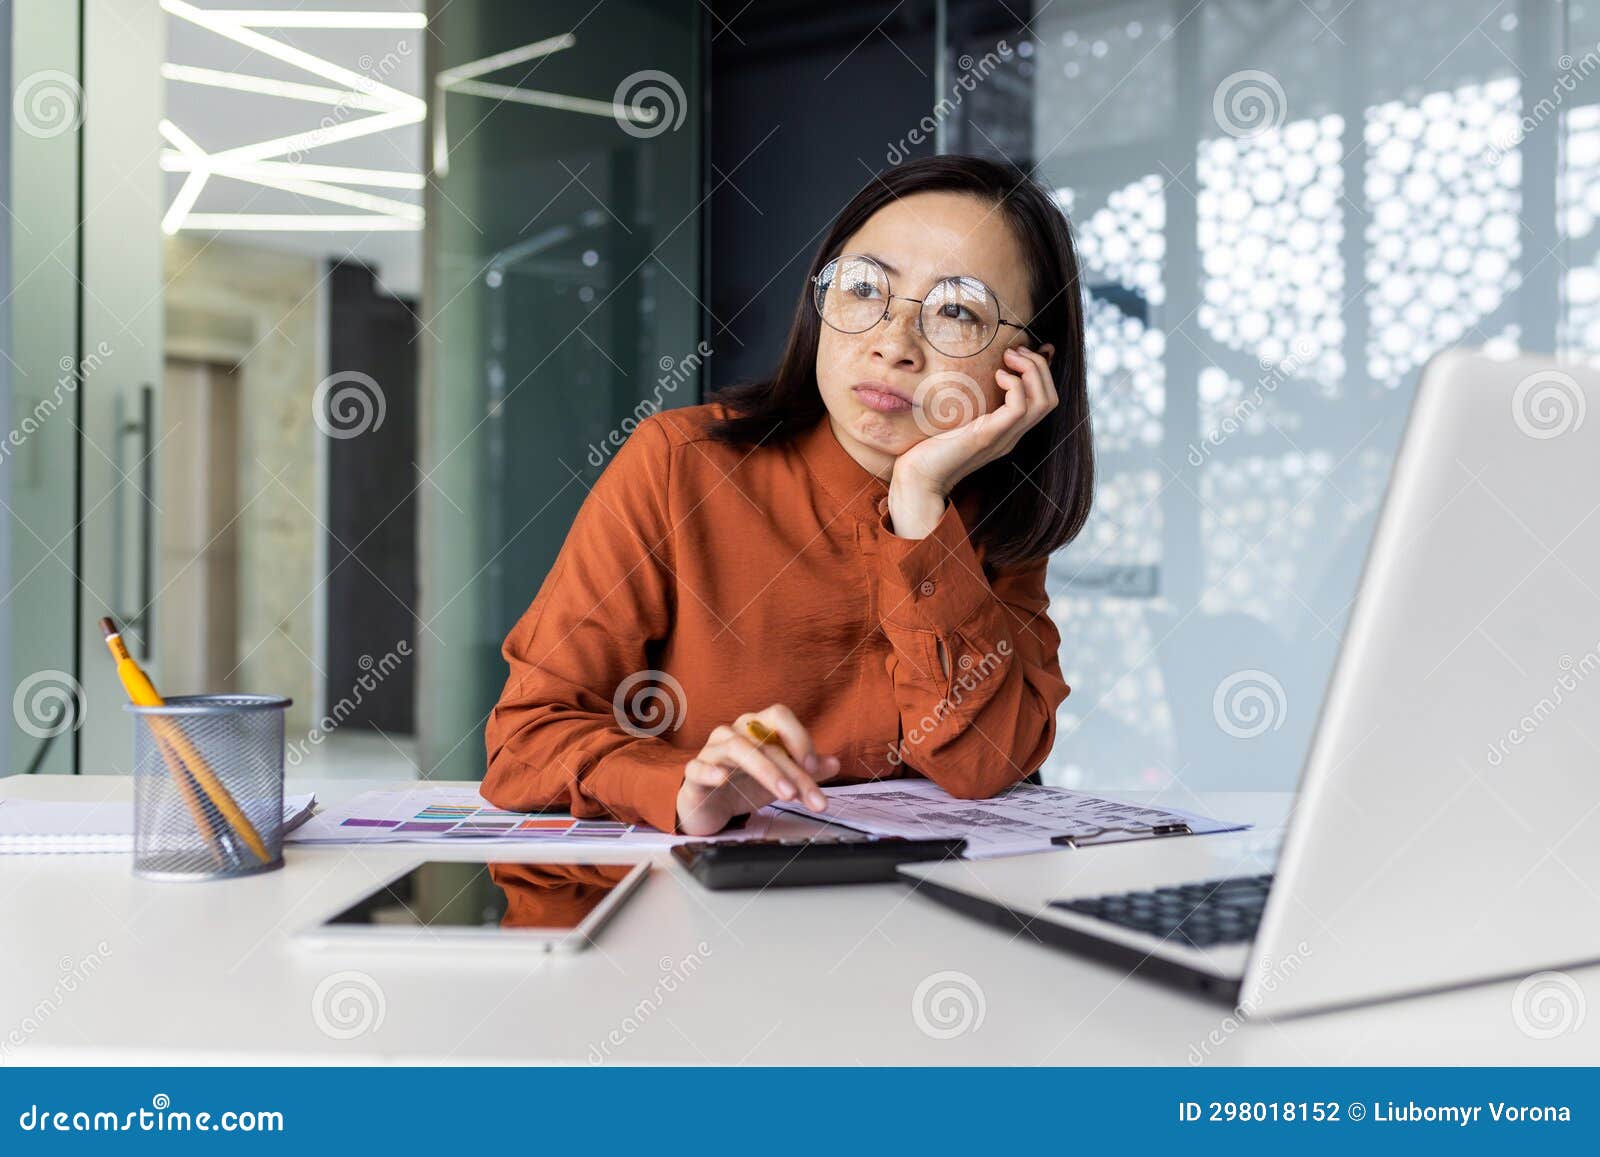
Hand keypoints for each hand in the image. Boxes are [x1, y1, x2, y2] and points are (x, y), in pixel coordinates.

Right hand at [675, 705, 841, 835]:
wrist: (709, 807)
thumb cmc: (744, 785)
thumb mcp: (782, 780)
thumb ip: (807, 771)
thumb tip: (835, 762)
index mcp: (757, 728)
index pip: (780, 716)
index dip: (799, 737)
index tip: (815, 768)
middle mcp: (734, 732)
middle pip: (766, 741)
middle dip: (794, 772)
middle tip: (812, 799)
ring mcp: (712, 751)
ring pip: (738, 749)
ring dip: (766, 771)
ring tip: (786, 794)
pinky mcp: (694, 773)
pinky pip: (699, 767)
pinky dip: (711, 771)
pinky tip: (723, 780)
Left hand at [892, 343, 1057, 498]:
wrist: (918, 479)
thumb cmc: (930, 449)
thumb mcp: (958, 419)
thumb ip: (971, 404)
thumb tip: (971, 377)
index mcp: (1007, 431)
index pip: (1044, 401)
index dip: (1040, 372)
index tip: (1017, 353)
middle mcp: (1012, 435)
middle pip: (1050, 399)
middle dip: (1039, 366)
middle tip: (1015, 351)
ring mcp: (1003, 437)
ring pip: (1043, 402)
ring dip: (1032, 370)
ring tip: (1009, 358)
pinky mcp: (988, 437)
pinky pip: (1019, 408)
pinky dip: (1014, 384)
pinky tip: (996, 376)